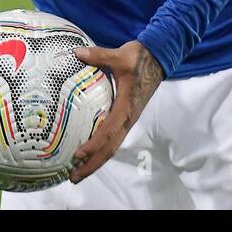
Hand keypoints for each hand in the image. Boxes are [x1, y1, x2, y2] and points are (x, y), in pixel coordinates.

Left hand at [68, 40, 164, 183]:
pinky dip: (101, 150)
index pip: (109, 131)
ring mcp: (128, 120)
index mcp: (126, 107)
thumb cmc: (140, 58)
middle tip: (73, 177)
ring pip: (112, 146)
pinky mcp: (127, 117)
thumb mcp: (119, 55)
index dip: (94, 145)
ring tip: (77, 173)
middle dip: (92, 164)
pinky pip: (113, 138)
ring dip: (96, 161)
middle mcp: (128, 118)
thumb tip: (77, 53)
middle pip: (110, 148)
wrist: (159, 58)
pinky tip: (88, 154)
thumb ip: (99, 56)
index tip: (78, 154)